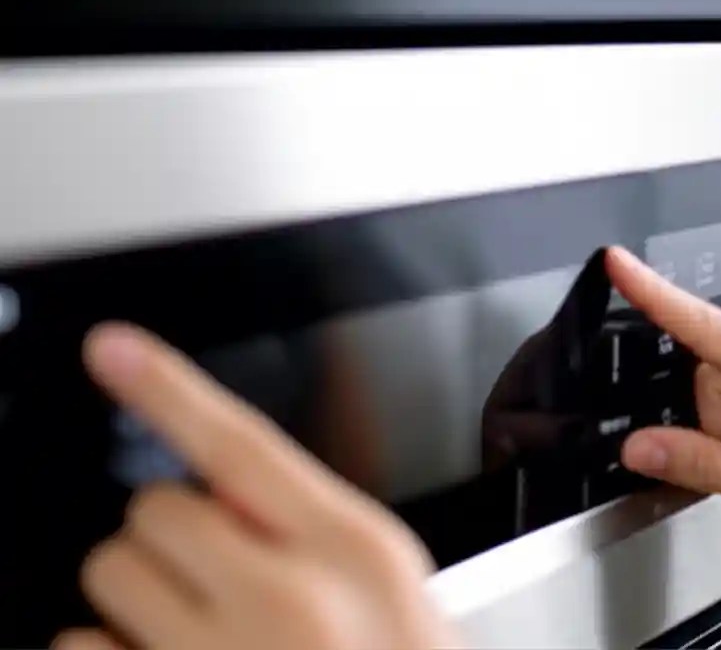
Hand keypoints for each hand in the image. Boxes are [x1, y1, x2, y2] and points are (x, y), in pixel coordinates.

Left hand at [55, 323, 458, 649]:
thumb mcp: (392, 590)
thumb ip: (315, 529)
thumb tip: (224, 488)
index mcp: (358, 552)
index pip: (247, 447)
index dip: (169, 388)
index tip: (111, 348)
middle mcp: (288, 602)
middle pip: (157, 509)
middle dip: (174, 535)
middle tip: (219, 576)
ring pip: (109, 573)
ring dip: (136, 594)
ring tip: (199, 632)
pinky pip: (78, 649)